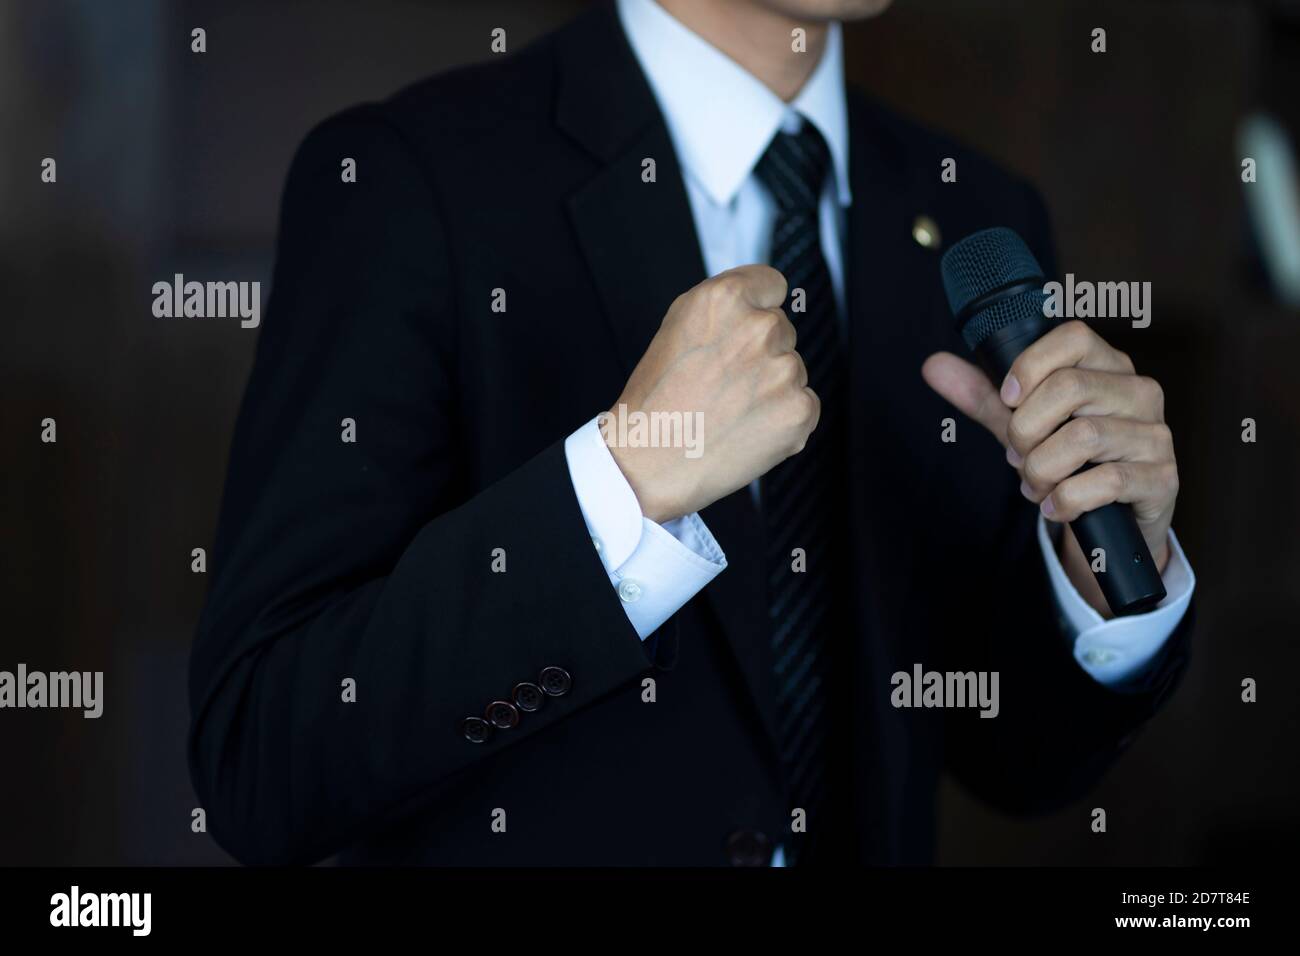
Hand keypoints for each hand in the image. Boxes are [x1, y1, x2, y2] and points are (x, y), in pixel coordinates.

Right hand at [605, 264, 819, 523]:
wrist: (649, 462)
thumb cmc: (656, 400)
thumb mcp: (678, 327)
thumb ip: (725, 307)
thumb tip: (763, 302)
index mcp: (726, 298)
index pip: (772, 284)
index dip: (755, 309)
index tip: (739, 332)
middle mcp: (761, 327)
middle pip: (782, 329)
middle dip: (759, 353)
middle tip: (721, 383)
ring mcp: (784, 369)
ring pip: (792, 369)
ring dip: (771, 388)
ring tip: (729, 411)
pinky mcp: (799, 410)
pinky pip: (804, 405)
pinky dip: (782, 420)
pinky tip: (746, 430)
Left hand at [921, 320, 1177, 614]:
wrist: (1111, 520)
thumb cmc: (1069, 461)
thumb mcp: (1022, 426)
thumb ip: (983, 396)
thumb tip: (933, 365)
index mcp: (1107, 367)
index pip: (1073, 337)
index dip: (1029, 366)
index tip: (1008, 401)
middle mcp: (1139, 392)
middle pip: (1069, 388)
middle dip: (1025, 429)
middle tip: (1017, 455)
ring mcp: (1155, 434)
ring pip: (1084, 436)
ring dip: (1041, 469)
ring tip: (1034, 486)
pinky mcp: (1162, 477)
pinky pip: (1107, 481)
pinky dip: (1066, 499)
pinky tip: (1056, 507)